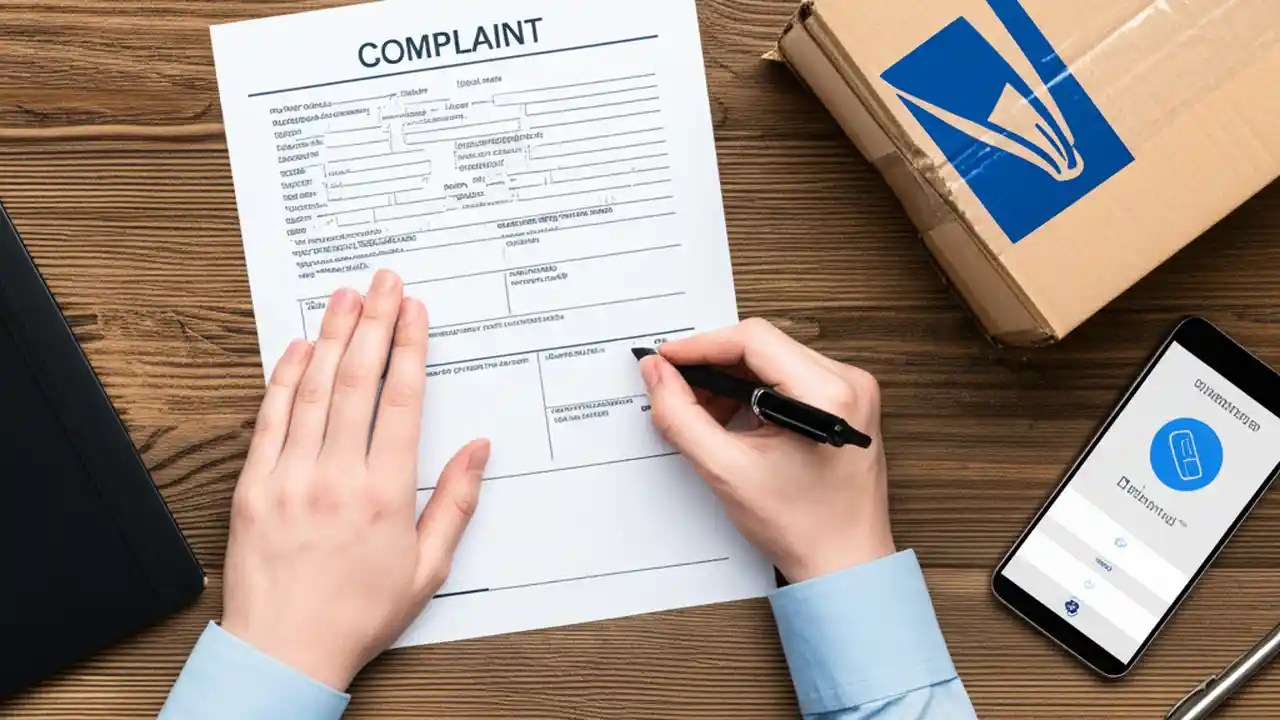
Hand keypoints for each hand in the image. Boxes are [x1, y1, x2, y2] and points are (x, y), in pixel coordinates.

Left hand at [221, 270, 489, 689]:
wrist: (284, 652)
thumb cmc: (358, 614)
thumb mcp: (428, 567)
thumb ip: (455, 502)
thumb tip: (479, 449)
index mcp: (384, 494)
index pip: (401, 400)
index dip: (409, 347)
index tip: (415, 311)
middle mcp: (336, 476)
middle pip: (358, 380)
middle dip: (373, 322)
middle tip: (383, 282)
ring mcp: (290, 477)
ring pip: (313, 389)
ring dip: (331, 336)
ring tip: (345, 296)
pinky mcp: (253, 486)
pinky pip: (270, 419)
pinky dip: (284, 378)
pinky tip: (296, 348)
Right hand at [639, 318, 893, 582]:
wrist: (846, 563)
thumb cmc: (804, 527)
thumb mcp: (728, 471)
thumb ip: (682, 417)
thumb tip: (657, 375)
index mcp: (829, 394)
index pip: (753, 340)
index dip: (701, 345)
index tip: (667, 360)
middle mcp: (848, 383)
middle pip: (763, 346)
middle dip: (713, 365)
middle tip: (677, 390)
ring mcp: (851, 391)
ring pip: (773, 359)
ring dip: (731, 380)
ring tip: (703, 413)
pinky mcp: (846, 403)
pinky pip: (789, 377)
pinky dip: (752, 392)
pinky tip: (731, 418)